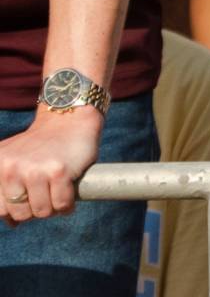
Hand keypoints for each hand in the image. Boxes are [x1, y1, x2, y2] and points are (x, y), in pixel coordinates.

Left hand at [0, 106, 99, 224]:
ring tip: (57, 195)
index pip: (0, 210)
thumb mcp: (13, 162)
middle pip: (20, 213)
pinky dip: (67, 205)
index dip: (16, 210)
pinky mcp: (59, 171)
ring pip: (41, 211)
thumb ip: (5, 189)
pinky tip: (69, 194)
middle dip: (35, 211)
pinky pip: (61, 204)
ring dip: (52, 209)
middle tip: (45, 197)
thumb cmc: (40, 146)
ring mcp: (35, 169)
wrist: (68, 119)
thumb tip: (11, 224)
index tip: (28, 200)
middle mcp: (11, 168)